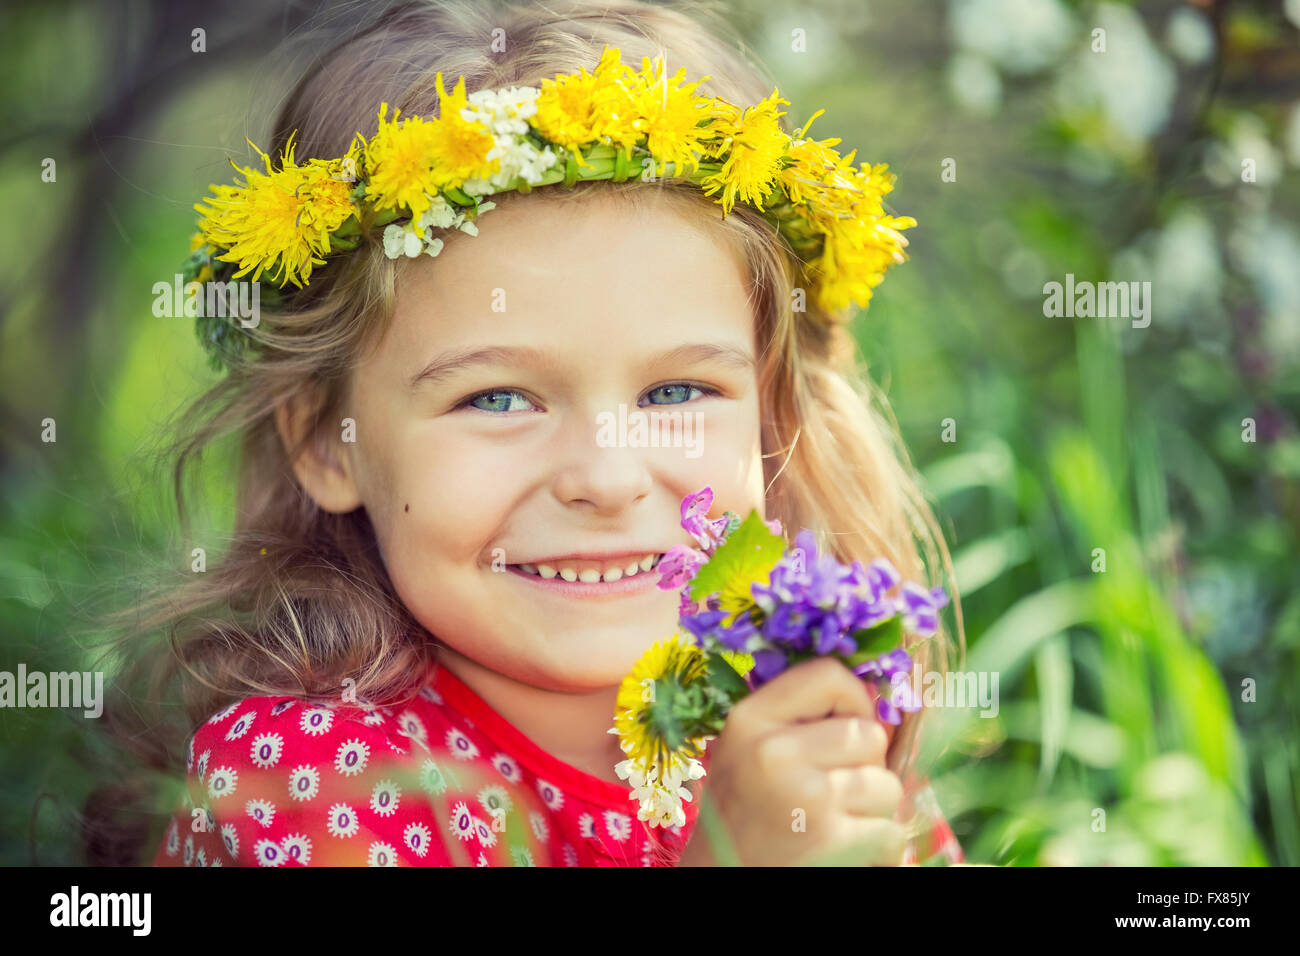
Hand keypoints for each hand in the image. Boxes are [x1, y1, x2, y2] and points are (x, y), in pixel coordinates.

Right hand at [678, 657, 905, 865]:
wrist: (722, 875)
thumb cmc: (743, 809)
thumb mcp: (747, 746)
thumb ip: (799, 717)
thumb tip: (880, 702)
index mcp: (750, 719)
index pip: (829, 674)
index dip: (853, 700)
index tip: (843, 731)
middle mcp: (773, 753)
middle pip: (868, 734)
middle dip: (865, 765)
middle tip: (833, 791)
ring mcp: (805, 797)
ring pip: (887, 784)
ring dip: (873, 808)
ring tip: (837, 821)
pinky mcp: (829, 841)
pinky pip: (890, 832)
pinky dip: (879, 847)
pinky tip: (848, 849)